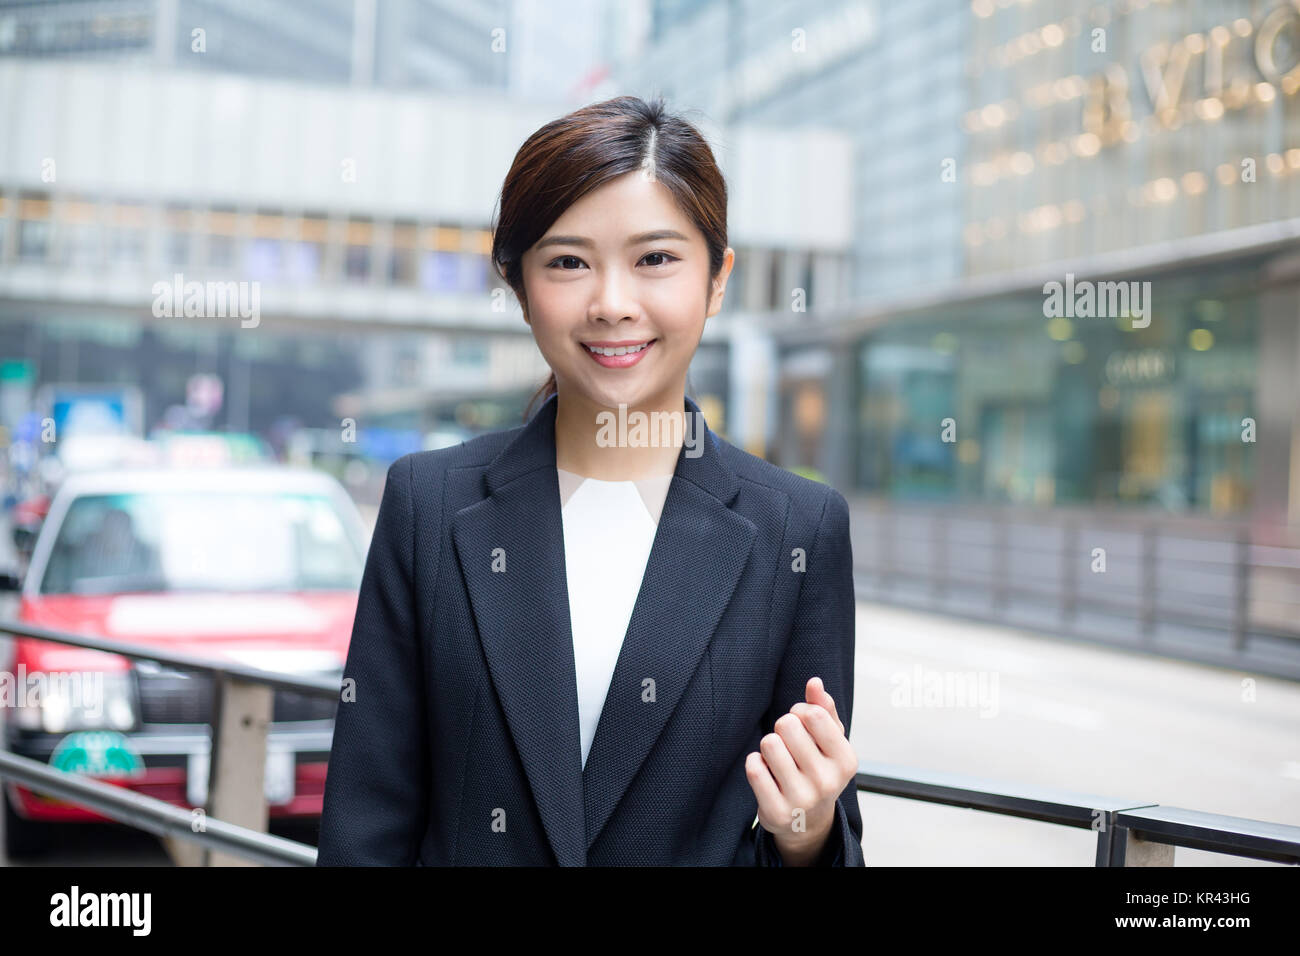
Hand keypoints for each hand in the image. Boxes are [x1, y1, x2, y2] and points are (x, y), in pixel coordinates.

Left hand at [744, 676, 856, 865]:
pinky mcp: (776, 812)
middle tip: (788, 743)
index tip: (801, 722)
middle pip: (787, 725)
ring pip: (769, 743)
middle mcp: (827, 782)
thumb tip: (814, 683)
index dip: (800, 711)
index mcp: (846, 761)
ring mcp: (802, 799)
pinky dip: (755, 763)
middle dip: (783, 727)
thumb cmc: (818, 770)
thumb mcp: (830, 741)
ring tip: (778, 759)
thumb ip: (824, 708)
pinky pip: (754, 768)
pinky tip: (766, 772)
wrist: (808, 822)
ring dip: (769, 746)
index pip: (814, 714)